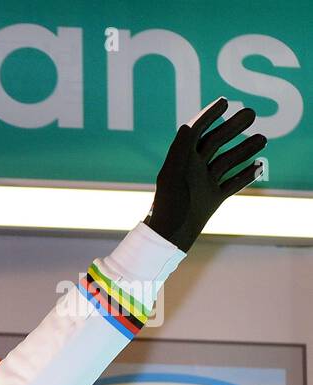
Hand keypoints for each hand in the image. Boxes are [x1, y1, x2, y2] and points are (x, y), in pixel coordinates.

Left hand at [144, 97, 266, 252]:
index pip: (196, 131)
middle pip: (216, 142)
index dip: (209, 116)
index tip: (225, 101)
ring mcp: (203, 184)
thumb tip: (188, 126)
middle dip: (233, 127)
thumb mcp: (172, 174)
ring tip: (263, 138)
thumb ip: (179, 149)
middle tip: (252, 113)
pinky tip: (260, 165)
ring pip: (227, 161)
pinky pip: (232, 184)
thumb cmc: (168, 205)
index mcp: (181, 161)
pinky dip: (246, 175)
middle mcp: (192, 170)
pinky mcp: (212, 200)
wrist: (169, 236)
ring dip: (245, 149)